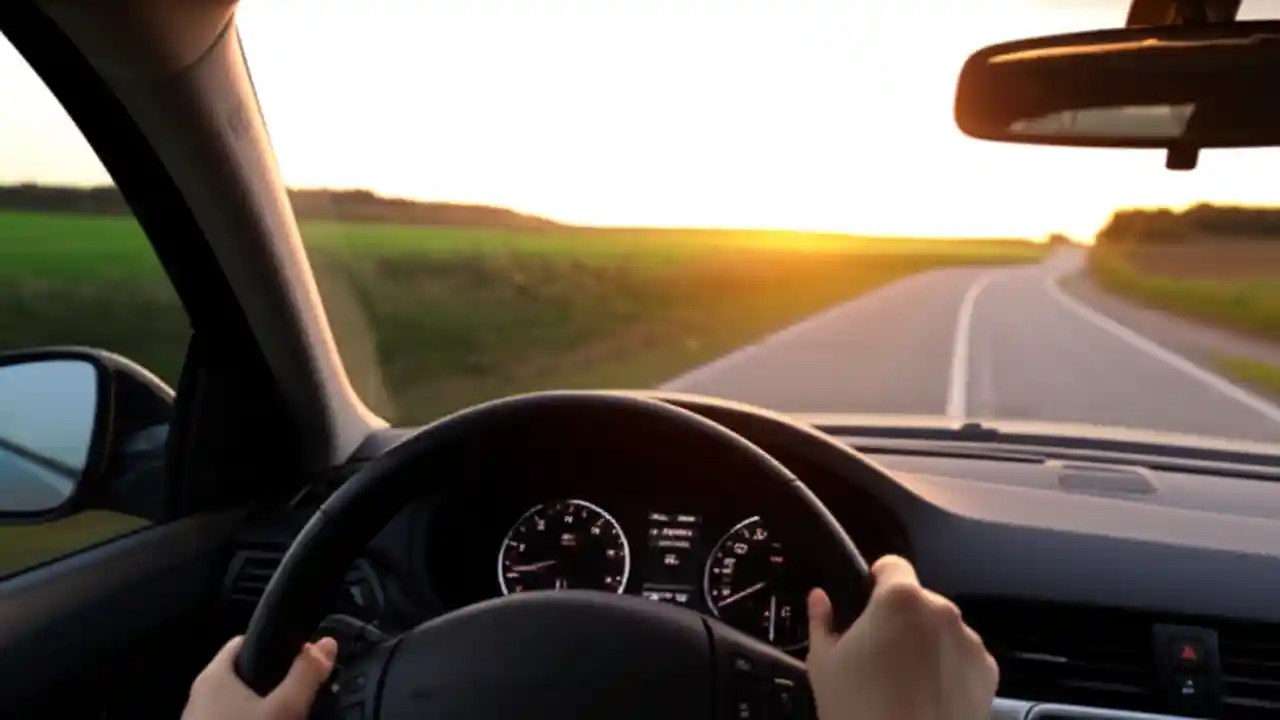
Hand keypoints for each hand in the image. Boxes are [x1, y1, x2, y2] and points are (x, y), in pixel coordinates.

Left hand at [181, 636, 337, 719]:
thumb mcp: (284, 710)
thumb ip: (306, 674)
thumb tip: (327, 642)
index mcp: (214, 676)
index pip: (243, 642)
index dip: (275, 644)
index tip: (303, 657)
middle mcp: (200, 695)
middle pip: (243, 674)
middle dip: (274, 680)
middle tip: (303, 691)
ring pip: (238, 704)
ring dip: (264, 708)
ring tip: (292, 716)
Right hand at [806, 555, 997, 719]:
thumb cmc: (857, 708)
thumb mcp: (824, 664)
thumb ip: (822, 621)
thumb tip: (819, 598)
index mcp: (899, 599)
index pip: (892, 565)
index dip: (877, 579)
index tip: (865, 601)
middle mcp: (941, 611)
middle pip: (917, 600)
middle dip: (900, 618)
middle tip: (879, 653)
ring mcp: (969, 641)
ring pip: (941, 629)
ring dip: (926, 642)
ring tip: (905, 681)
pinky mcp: (988, 672)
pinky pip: (962, 657)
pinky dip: (948, 668)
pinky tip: (928, 696)